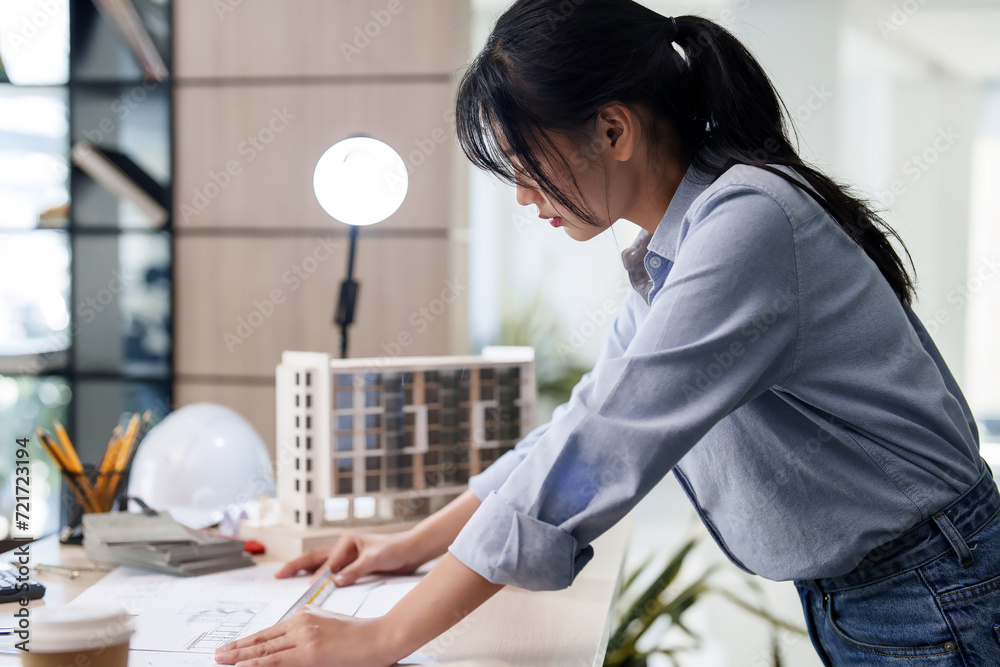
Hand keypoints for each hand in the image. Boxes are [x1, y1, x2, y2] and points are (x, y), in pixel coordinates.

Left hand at [214, 605, 397, 666]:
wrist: (381, 636)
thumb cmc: (361, 636)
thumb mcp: (330, 628)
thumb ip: (308, 635)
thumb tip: (288, 649)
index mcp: (306, 615)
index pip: (271, 631)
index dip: (250, 641)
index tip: (234, 647)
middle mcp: (301, 622)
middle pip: (263, 639)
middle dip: (238, 649)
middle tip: (218, 654)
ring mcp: (304, 637)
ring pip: (264, 650)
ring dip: (240, 657)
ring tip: (222, 660)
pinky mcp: (310, 652)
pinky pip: (276, 661)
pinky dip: (256, 664)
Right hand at [276, 531, 421, 585]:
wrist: (411, 551)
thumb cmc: (395, 549)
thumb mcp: (374, 560)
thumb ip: (354, 571)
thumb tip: (335, 580)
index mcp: (347, 541)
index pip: (328, 562)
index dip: (319, 576)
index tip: (310, 589)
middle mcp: (344, 547)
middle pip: (315, 557)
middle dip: (296, 566)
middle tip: (279, 574)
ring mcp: (347, 556)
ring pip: (320, 563)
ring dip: (304, 569)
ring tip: (286, 575)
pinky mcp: (352, 565)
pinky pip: (331, 571)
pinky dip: (319, 576)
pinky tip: (310, 582)